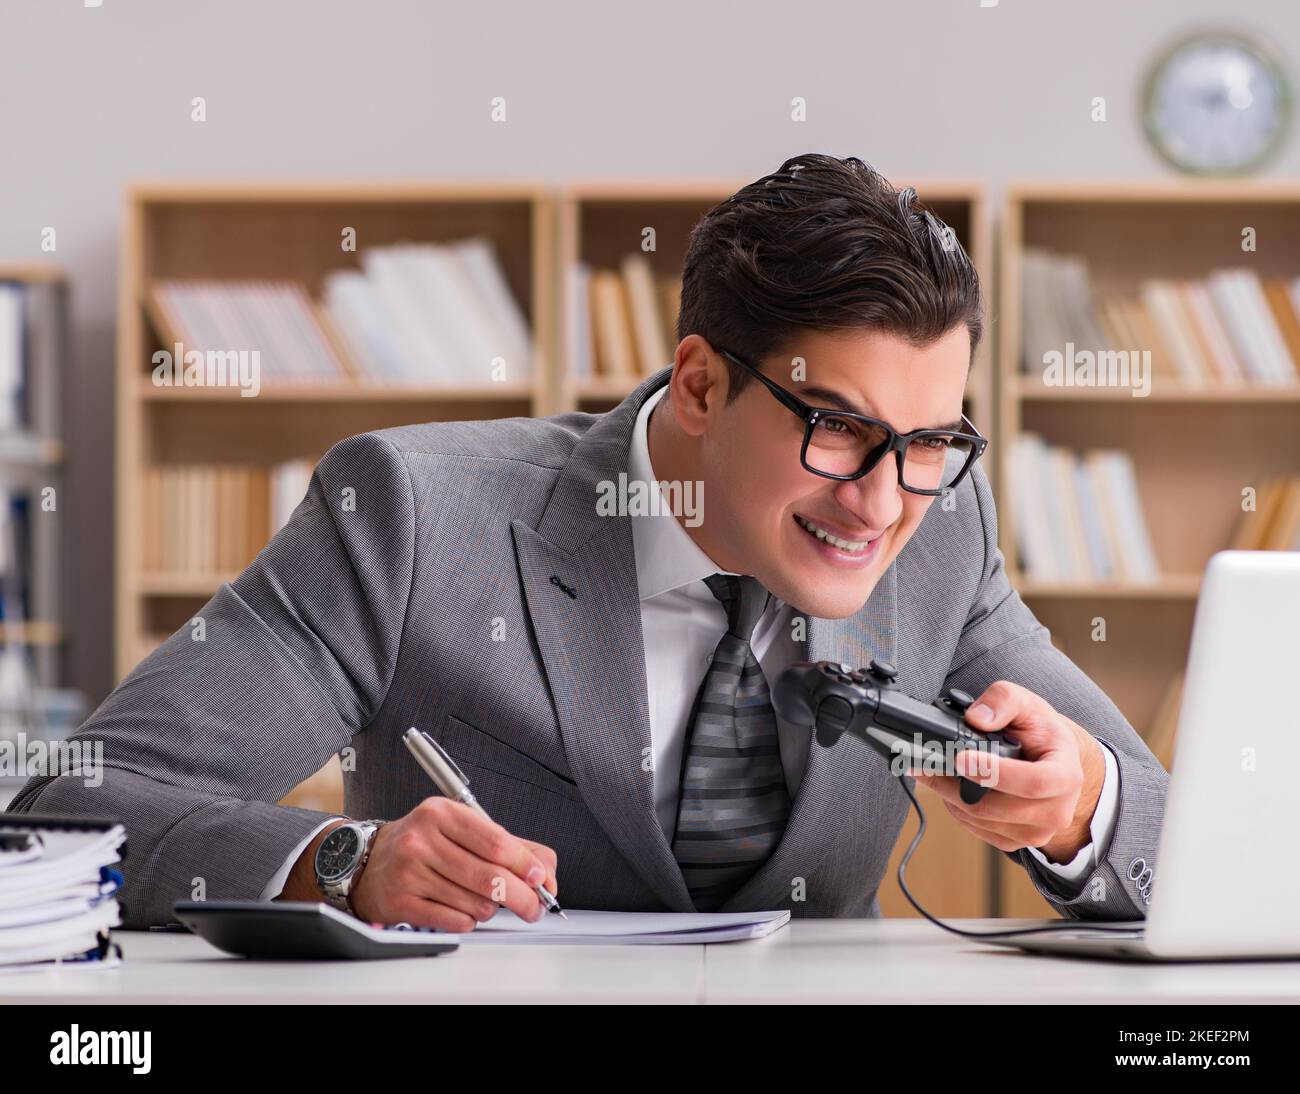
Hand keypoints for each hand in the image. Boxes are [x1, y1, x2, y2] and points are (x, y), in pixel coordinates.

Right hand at [348, 797, 558, 930]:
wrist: (369, 862)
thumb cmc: (424, 845)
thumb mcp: (463, 830)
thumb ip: (511, 847)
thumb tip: (546, 874)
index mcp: (442, 813)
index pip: (497, 842)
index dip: (526, 864)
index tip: (541, 879)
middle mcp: (423, 839)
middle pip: (491, 878)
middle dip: (523, 898)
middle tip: (534, 907)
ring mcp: (410, 872)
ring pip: (476, 903)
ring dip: (490, 909)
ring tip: (482, 900)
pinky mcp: (401, 903)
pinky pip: (455, 922)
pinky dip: (469, 921)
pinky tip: (460, 909)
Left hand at [910, 681, 1105, 863]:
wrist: (1055, 761)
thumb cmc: (1041, 733)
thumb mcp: (1027, 704)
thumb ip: (1003, 701)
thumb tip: (978, 718)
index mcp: (1066, 776)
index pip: (1033, 782)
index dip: (995, 772)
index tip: (961, 758)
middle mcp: (1056, 811)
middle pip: (996, 806)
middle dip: (953, 784)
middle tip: (924, 763)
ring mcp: (1036, 832)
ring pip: (980, 820)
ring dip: (948, 795)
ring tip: (932, 770)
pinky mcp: (1015, 842)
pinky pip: (977, 830)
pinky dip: (956, 808)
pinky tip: (949, 787)